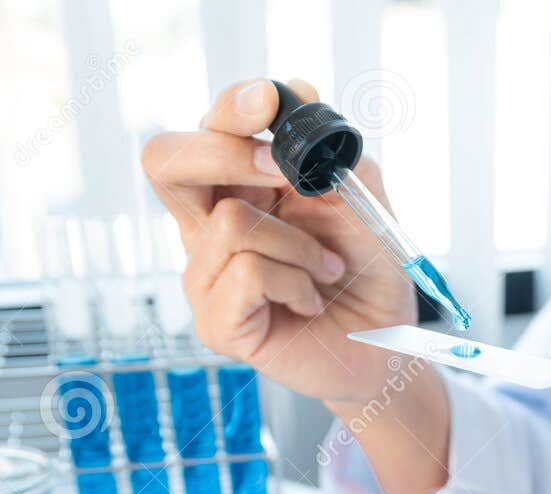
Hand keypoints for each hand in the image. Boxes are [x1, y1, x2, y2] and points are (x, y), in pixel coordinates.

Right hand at [141, 78, 416, 402]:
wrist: (384, 345)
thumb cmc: (367, 274)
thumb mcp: (363, 200)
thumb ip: (332, 152)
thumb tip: (299, 91)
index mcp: (238, 186)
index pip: (206, 129)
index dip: (230, 108)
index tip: (268, 102)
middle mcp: (209, 225)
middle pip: (166, 162)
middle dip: (225, 153)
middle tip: (282, 174)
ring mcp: (206, 275)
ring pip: (230, 222)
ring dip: (299, 244)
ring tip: (323, 270)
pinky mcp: (215, 322)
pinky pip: (247, 274)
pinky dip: (295, 282)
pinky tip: (308, 301)